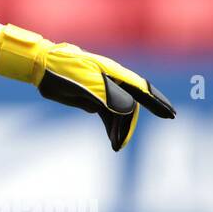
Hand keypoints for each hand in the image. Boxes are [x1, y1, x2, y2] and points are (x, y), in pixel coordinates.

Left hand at [0, 24, 175, 150]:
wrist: (41, 66)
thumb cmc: (63, 70)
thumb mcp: (84, 82)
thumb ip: (107, 95)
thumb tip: (130, 109)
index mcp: (114, 74)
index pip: (141, 89)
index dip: (157, 102)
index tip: (171, 115)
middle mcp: (112, 82)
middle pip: (130, 105)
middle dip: (128, 125)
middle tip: (120, 142)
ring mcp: (103, 90)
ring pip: (119, 112)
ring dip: (119, 128)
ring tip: (114, 145)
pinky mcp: (92, 98)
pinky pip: (108, 114)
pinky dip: (110, 127)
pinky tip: (111, 139)